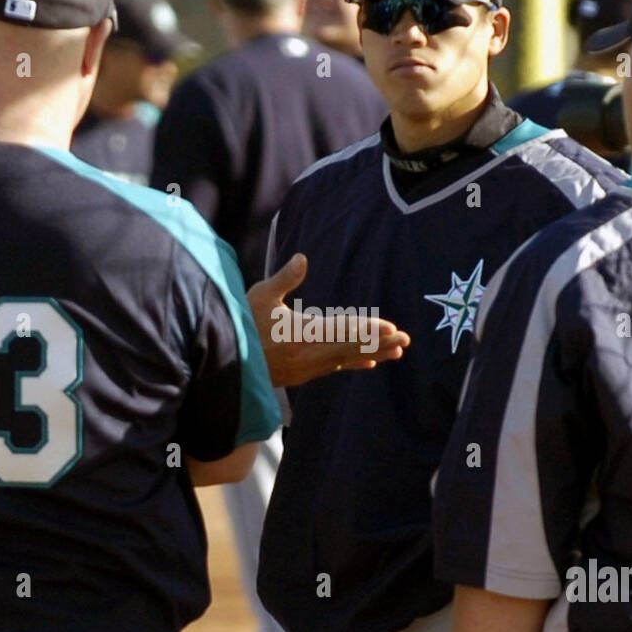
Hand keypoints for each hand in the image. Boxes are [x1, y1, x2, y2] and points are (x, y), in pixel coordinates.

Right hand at [247, 253, 409, 387]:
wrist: (226, 366)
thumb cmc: (241, 324)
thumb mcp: (259, 296)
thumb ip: (284, 278)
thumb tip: (302, 257)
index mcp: (302, 334)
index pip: (342, 330)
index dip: (368, 330)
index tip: (390, 328)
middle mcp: (310, 354)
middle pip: (352, 347)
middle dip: (379, 343)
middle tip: (405, 340)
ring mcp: (308, 367)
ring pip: (347, 359)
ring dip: (373, 354)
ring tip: (397, 352)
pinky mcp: (304, 374)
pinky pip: (336, 368)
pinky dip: (354, 363)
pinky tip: (370, 363)